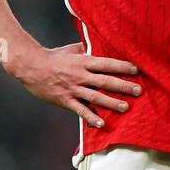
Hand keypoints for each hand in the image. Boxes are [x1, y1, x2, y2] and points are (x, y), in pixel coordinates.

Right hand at [4, 42, 139, 127]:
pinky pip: (80, 110)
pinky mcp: (65, 100)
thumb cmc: (52, 56)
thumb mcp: (71, 49)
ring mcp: (73, 89)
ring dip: (111, 103)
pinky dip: (91, 117)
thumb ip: (86, 49)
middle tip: (138, 91)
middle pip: (105, 81)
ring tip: (125, 107)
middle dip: (123, 86)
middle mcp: (80, 75)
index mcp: (83, 61)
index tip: (136, 70)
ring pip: (95, 97)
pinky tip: (102, 123)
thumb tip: (98, 46)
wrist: (30, 66)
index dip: (122, 66)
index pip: (107, 63)